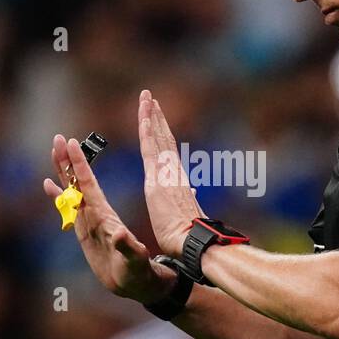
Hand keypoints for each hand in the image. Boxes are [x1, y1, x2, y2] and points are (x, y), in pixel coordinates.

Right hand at [42, 133, 170, 303]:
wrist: (138, 282)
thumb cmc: (139, 271)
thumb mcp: (134, 259)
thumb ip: (127, 247)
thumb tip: (119, 234)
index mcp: (105, 217)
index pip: (89, 185)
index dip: (79, 165)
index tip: (71, 143)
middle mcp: (95, 215)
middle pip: (78, 182)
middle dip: (67, 160)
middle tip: (58, 138)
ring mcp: (89, 221)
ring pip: (72, 191)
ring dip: (62, 172)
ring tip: (54, 152)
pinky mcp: (84, 232)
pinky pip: (68, 210)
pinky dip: (57, 197)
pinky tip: (48, 184)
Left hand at [138, 89, 205, 256]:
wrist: (193, 242)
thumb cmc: (189, 235)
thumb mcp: (185, 213)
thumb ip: (188, 198)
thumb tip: (192, 191)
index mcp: (177, 180)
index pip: (168, 151)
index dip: (162, 132)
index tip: (158, 117)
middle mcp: (173, 171)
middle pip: (164, 137)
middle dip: (157, 116)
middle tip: (150, 97)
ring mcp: (167, 173)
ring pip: (158, 137)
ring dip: (151, 116)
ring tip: (147, 97)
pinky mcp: (158, 178)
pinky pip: (152, 148)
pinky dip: (148, 129)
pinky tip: (145, 114)